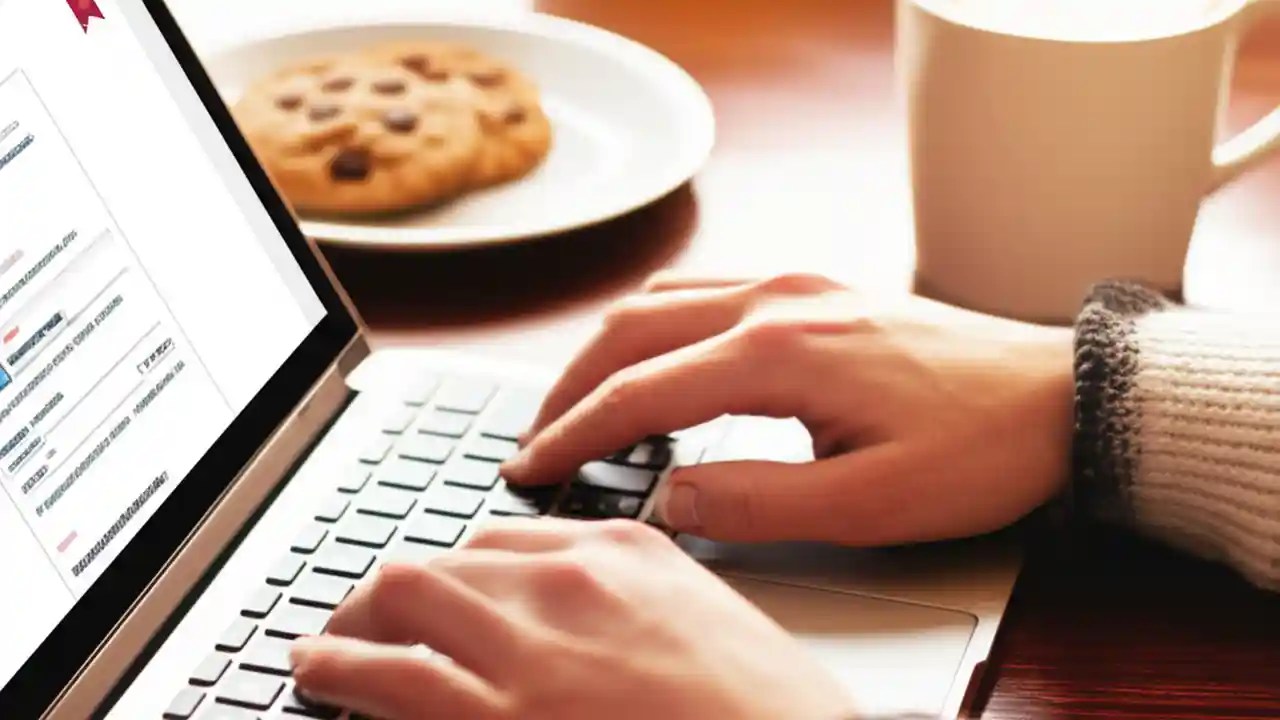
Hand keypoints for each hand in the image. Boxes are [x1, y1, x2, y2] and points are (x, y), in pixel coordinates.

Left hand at [289, 518, 856, 719]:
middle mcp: (568, 581)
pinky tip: (318, 670)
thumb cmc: (768, 717)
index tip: (444, 586)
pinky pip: (389, 677)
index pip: (509, 534)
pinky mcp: (495, 717)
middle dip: (398, 588)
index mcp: (625, 549)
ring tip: (328, 640)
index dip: (462, 567)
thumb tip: (576, 626)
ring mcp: (528, 647)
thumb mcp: (707, 629)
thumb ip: (634, 607)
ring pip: (403, 599)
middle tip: (372, 610)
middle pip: (448, 559)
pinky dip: (339, 668)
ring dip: (354, 619)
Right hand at [501, 273, 1074, 544]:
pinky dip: (657, 326)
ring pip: (663, 299)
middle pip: (632, 328)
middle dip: (571, 385)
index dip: (574, 434)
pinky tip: (658, 359)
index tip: (530, 468)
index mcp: (780, 352)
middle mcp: (776, 301)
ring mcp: (797, 286)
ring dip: (609, 349)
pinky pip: (706, 291)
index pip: (640, 390)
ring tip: (582, 402)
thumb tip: (671, 497)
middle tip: (538, 440)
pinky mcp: (817, 291)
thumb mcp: (871, 504)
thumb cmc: (981, 449)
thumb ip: (757, 503)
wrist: (1063, 397)